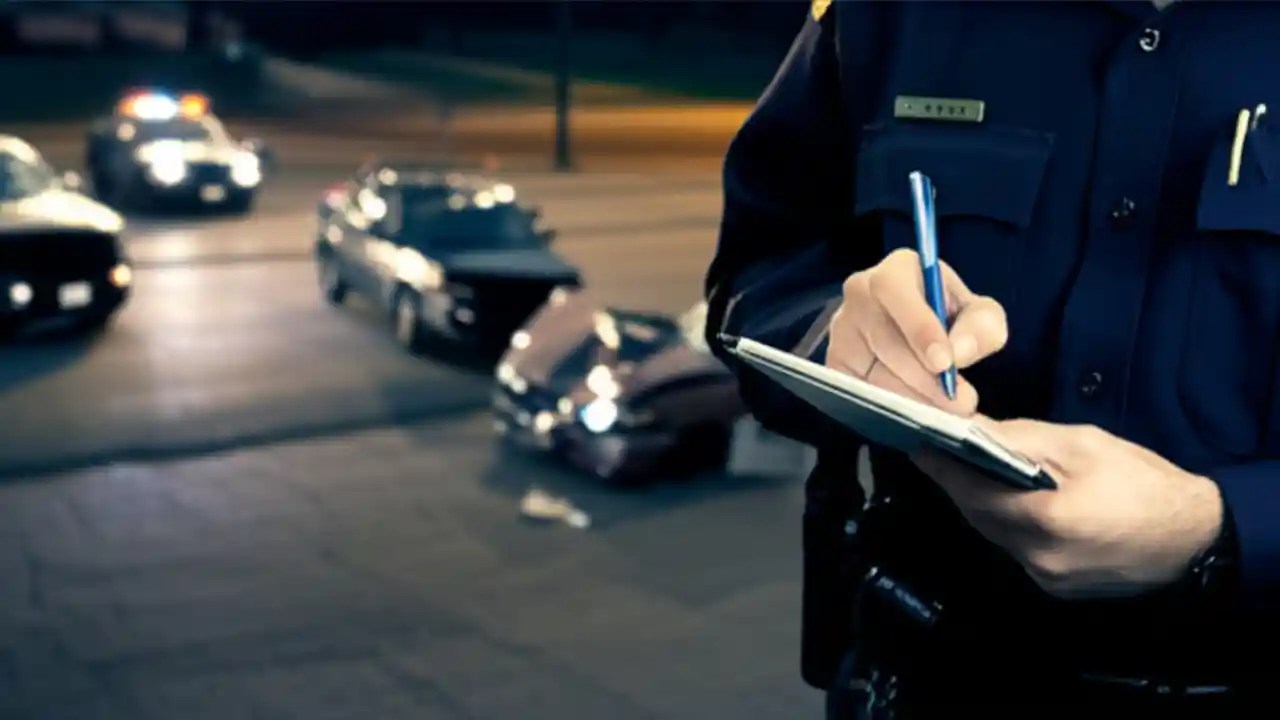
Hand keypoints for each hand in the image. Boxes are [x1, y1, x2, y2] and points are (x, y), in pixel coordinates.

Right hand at [826, 248, 1007, 415]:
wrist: (918, 333)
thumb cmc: (949, 318)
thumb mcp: (978, 315)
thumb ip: (980, 326)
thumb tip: (960, 350)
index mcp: (895, 271)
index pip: (896, 292)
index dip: (919, 329)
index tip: (945, 363)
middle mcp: (859, 294)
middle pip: (885, 340)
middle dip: (924, 377)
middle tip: (958, 401)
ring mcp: (842, 330)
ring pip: (873, 370)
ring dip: (913, 397)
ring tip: (945, 412)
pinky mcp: (835, 362)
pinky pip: (860, 390)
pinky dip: (892, 407)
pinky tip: (918, 412)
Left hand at [912, 418, 1224, 598]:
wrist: (1193, 537)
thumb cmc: (1142, 482)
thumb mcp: (1082, 445)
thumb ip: (1020, 438)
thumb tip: (972, 425)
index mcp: (1044, 518)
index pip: (970, 490)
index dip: (940, 467)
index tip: (917, 444)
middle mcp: (1037, 556)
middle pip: (976, 515)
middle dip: (957, 483)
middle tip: (940, 452)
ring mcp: (1045, 577)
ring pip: (994, 534)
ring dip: (980, 503)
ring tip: (970, 470)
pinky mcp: (1054, 587)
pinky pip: (1015, 549)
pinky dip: (1006, 523)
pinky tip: (1009, 501)